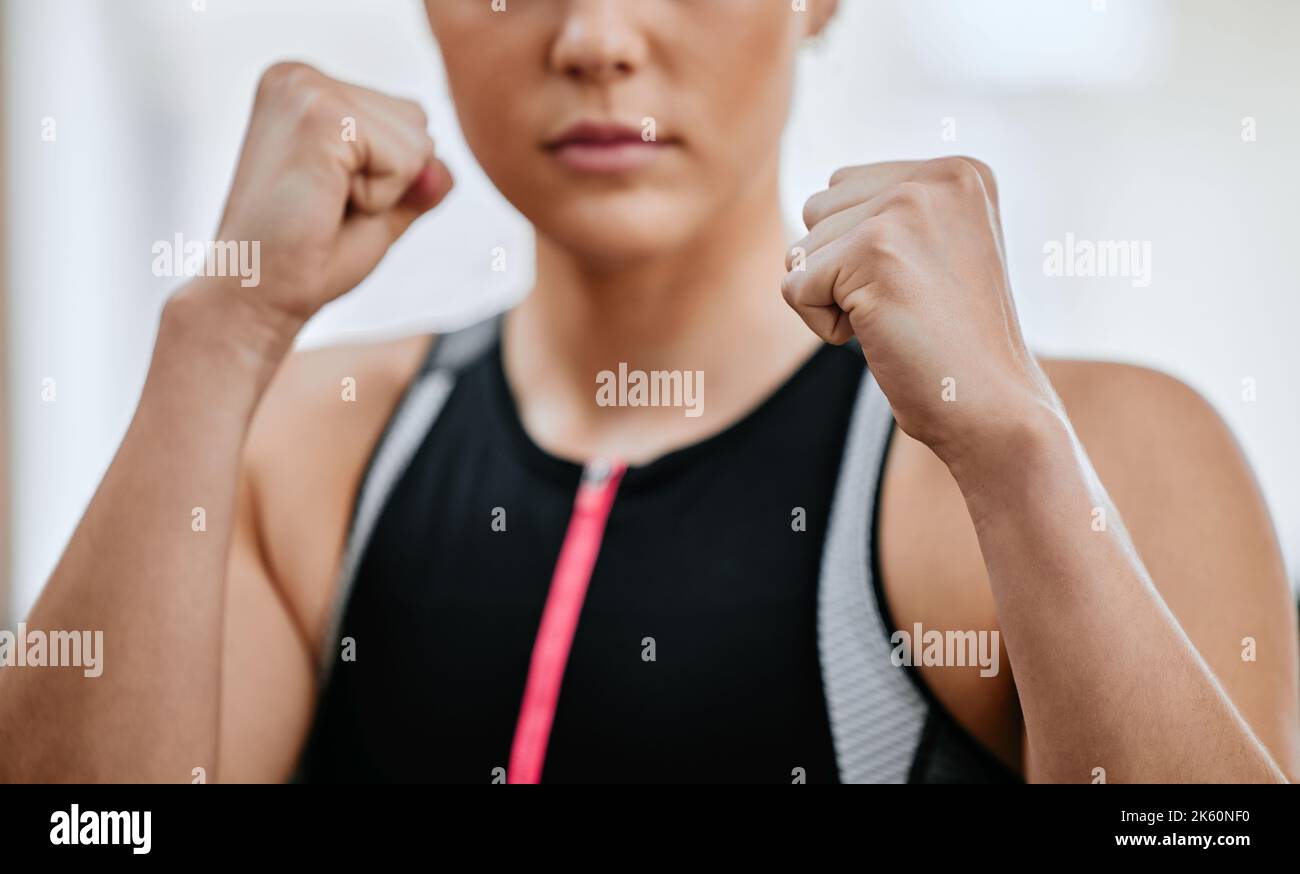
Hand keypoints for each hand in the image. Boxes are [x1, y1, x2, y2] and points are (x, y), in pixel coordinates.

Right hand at [187, 62, 452, 327]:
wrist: (257, 294)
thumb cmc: (307, 257)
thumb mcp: (379, 211)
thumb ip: (418, 182)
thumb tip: (444, 169)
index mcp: (306, 87)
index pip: (407, 116)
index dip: (390, 177)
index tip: (329, 199)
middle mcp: (300, 75)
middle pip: (417, 119)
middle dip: (391, 181)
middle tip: (326, 206)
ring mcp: (307, 89)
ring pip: (417, 139)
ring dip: (386, 192)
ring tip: (324, 205)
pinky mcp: (320, 114)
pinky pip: (406, 159)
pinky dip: (380, 198)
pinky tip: (327, 205)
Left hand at [783, 157, 1059, 470]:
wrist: (993, 405)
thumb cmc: (955, 345)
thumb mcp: (938, 254)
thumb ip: (890, 214)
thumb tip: (817, 201)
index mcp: (958, 173)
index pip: (845, 188)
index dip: (857, 252)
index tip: (918, 287)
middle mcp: (936, 178)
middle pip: (817, 211)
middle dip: (838, 270)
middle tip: (904, 306)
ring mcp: (907, 207)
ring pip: (802, 249)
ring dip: (831, 298)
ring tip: (895, 319)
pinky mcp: (874, 248)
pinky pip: (794, 287)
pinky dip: (822, 326)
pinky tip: (880, 335)